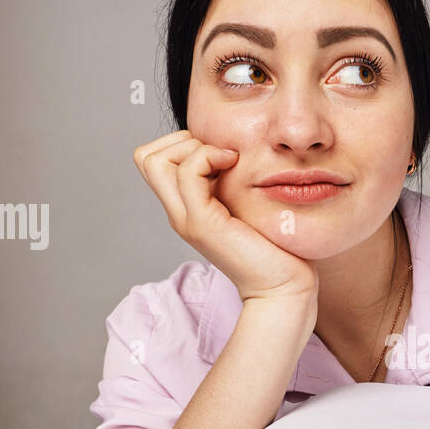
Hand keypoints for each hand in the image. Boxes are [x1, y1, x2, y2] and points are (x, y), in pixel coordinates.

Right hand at [133, 130, 318, 304]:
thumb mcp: (245, 206)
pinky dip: (208, 157)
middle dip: (181, 140)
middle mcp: (179, 213)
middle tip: (220, 155)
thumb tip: (232, 149)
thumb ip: (231, 184)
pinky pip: (187, 173)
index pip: (152, 160)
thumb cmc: (275, 247)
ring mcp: (186, 219)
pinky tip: (234, 164)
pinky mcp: (202, 224)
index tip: (219, 155)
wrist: (283, 287)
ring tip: (228, 159)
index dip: (180, 144)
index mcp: (186, 208)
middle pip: (146, 157)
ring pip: (156, 161)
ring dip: (194, 147)